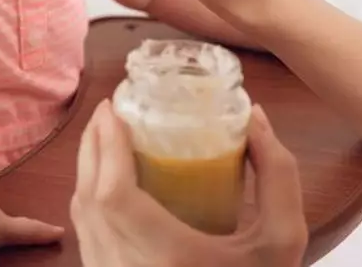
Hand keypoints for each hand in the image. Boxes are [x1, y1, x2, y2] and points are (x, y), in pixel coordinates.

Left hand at [70, 100, 306, 266]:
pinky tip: (106, 179)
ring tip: (105, 137)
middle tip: (110, 112)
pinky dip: (88, 201)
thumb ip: (277, 176)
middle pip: (87, 199)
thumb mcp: (281, 240)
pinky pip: (86, 236)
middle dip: (92, 147)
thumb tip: (254, 116)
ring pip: (80, 217)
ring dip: (86, 171)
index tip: (113, 110)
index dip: (105, 148)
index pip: (113, 196)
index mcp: (166, 258)